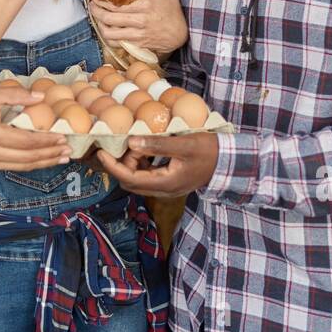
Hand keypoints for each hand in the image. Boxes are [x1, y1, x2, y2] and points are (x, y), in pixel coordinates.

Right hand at [0, 86, 72, 170]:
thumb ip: (15, 95)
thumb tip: (40, 97)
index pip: (26, 140)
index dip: (46, 140)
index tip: (63, 137)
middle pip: (29, 157)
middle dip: (51, 153)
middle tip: (69, 149)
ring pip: (24, 166)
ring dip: (45, 162)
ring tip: (62, 157)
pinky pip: (15, 167)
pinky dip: (32, 164)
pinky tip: (44, 160)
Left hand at [87, 0, 186, 54]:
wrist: (180, 35)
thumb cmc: (173, 13)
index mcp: (145, 4)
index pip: (117, 3)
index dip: (101, 0)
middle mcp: (140, 19)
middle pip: (109, 17)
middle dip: (95, 11)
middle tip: (91, 5)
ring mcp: (138, 33)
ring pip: (111, 32)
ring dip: (100, 25)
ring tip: (96, 18)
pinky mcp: (137, 44)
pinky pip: (117, 43)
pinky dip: (108, 38)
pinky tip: (105, 31)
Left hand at [95, 132, 218, 197]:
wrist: (230, 162)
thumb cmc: (210, 151)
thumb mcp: (185, 144)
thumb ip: (158, 145)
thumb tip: (131, 142)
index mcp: (165, 183)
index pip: (130, 178)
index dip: (113, 166)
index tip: (101, 152)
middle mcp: (163, 189)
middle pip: (131, 181)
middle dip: (120, 163)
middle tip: (119, 143)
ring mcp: (166, 186)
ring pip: (138, 178)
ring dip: (131, 162)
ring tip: (133, 142)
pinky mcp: (169, 180)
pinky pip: (148, 173)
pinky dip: (141, 161)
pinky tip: (143, 146)